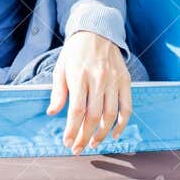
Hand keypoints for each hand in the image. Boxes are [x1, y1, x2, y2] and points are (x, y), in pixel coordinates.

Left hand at [47, 31, 132, 153]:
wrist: (97, 31)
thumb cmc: (75, 52)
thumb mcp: (61, 68)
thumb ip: (58, 91)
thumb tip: (52, 113)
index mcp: (79, 76)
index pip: (76, 111)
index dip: (72, 130)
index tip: (68, 143)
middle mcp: (98, 79)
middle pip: (94, 116)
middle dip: (85, 136)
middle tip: (78, 148)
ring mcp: (114, 80)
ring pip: (111, 115)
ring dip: (102, 134)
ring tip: (93, 143)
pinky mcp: (125, 80)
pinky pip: (127, 107)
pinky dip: (122, 123)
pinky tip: (115, 134)